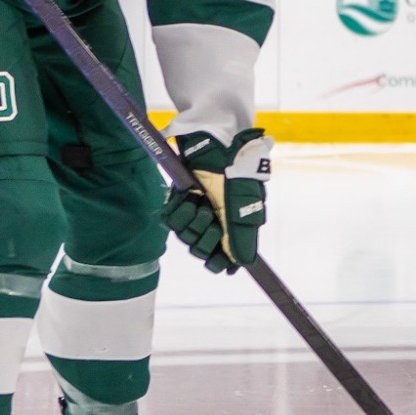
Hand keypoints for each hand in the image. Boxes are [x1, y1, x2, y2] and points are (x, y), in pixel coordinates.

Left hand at [166, 129, 271, 273]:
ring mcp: (191, 214)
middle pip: (200, 251)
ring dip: (194, 222)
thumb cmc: (236, 175)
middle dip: (206, 239)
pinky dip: (180, 211)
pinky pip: (171, 221)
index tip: (220, 265)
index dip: (218, 263)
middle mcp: (209, 223)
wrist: (218, 149)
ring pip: (185, 238)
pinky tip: (191, 197)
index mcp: (229, 227)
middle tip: (214, 220)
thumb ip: (243, 237)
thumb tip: (244, 264)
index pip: (219, 258)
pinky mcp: (175, 203)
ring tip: (203, 203)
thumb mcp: (245, 207)